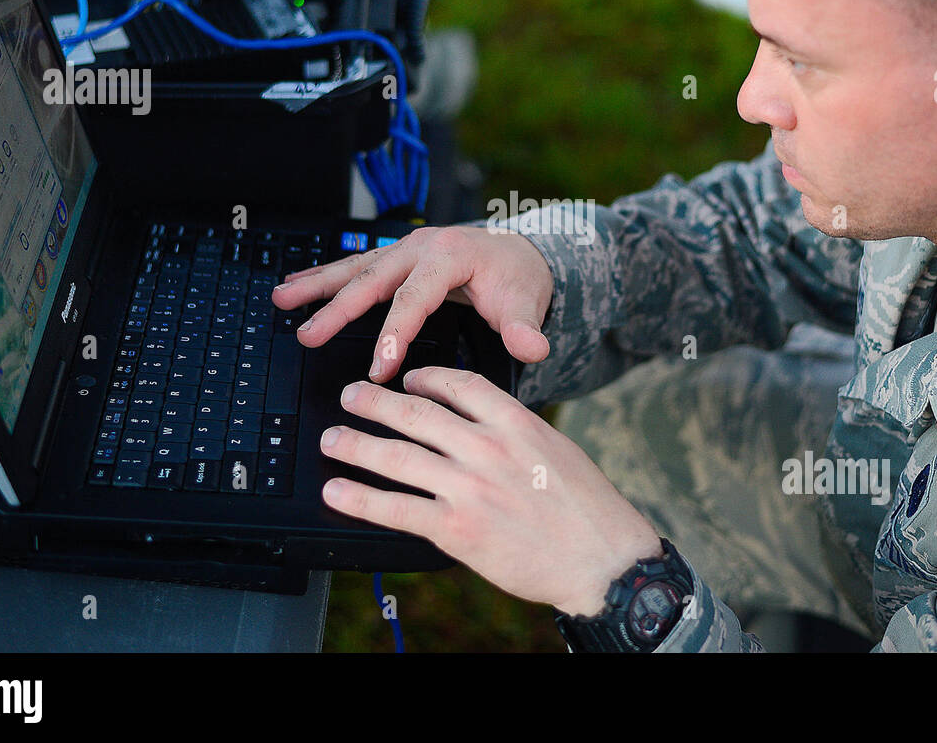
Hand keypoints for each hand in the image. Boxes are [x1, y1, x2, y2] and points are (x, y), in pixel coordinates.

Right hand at [271, 226, 553, 382]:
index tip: (379, 368)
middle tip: (309, 336)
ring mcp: (405, 249)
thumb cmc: (517, 278)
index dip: (395, 333)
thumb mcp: (526, 301)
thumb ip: (524, 327)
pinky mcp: (397, 258)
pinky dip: (324, 276)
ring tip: (281, 298)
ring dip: (317, 284)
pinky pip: (356, 267)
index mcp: (450, 256)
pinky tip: (296, 285)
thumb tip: (532, 348)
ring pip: (355, 267)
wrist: (518, 253)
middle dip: (337, 308)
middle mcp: (421, 247)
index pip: (415, 298)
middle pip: (373, 279)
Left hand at [320, 366, 663, 616]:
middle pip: (415, 412)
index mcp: (515, 422)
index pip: (457, 384)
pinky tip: (337, 492)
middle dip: (374, 402)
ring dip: (355, 444)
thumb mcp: (556, 449)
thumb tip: (478, 422)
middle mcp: (487, 447)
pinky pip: (395, 508)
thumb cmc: (587, 509)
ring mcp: (468, 487)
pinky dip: (359, 498)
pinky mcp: (456, 529)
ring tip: (333, 439)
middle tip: (351, 395)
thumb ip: (514, 432)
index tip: (407, 379)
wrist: (603, 560)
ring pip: (396, 456)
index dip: (424, 376)